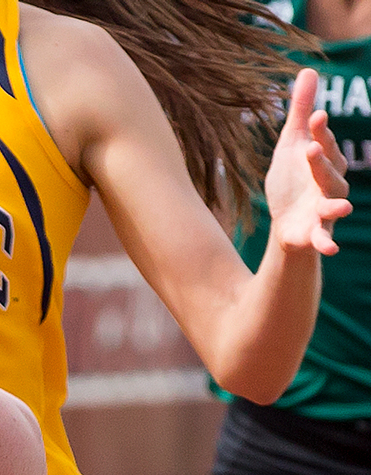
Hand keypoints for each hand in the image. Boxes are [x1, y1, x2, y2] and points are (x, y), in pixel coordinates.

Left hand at [266, 68, 352, 255]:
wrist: (285, 219)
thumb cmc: (293, 178)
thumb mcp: (291, 143)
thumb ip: (300, 110)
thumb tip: (308, 70)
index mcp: (324, 162)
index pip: (323, 144)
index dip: (319, 132)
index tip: (315, 116)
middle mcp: (330, 185)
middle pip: (330, 173)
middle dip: (323, 162)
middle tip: (311, 149)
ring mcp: (323, 210)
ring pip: (334, 204)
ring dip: (338, 204)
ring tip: (344, 206)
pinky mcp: (313, 232)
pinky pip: (323, 238)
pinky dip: (327, 242)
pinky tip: (331, 249)